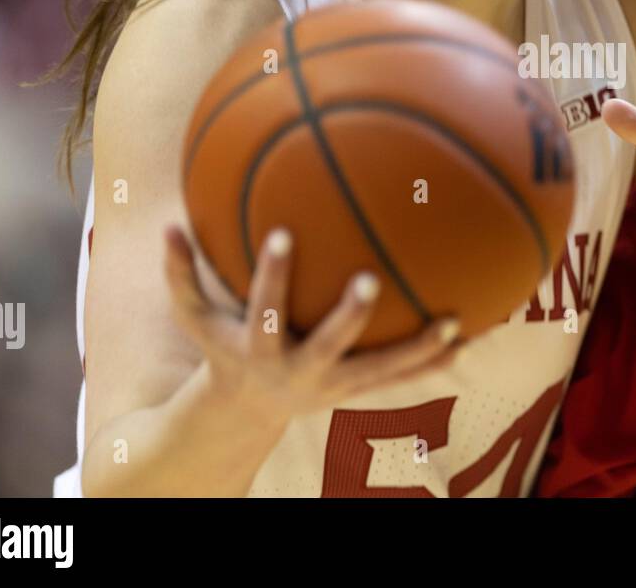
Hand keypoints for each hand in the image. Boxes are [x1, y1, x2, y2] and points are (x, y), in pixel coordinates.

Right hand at [162, 225, 460, 425]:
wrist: (245, 412)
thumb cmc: (221, 349)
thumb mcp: (194, 316)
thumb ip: (180, 273)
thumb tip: (168, 223)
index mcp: (259, 346)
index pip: (263, 308)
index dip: (272, 275)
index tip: (281, 234)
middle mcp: (300, 370)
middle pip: (327, 343)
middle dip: (348, 315)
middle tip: (370, 280)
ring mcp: (333, 386)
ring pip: (380, 370)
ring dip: (417, 350)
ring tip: (454, 323)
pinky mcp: (356, 393)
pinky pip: (400, 380)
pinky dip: (431, 362)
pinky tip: (467, 339)